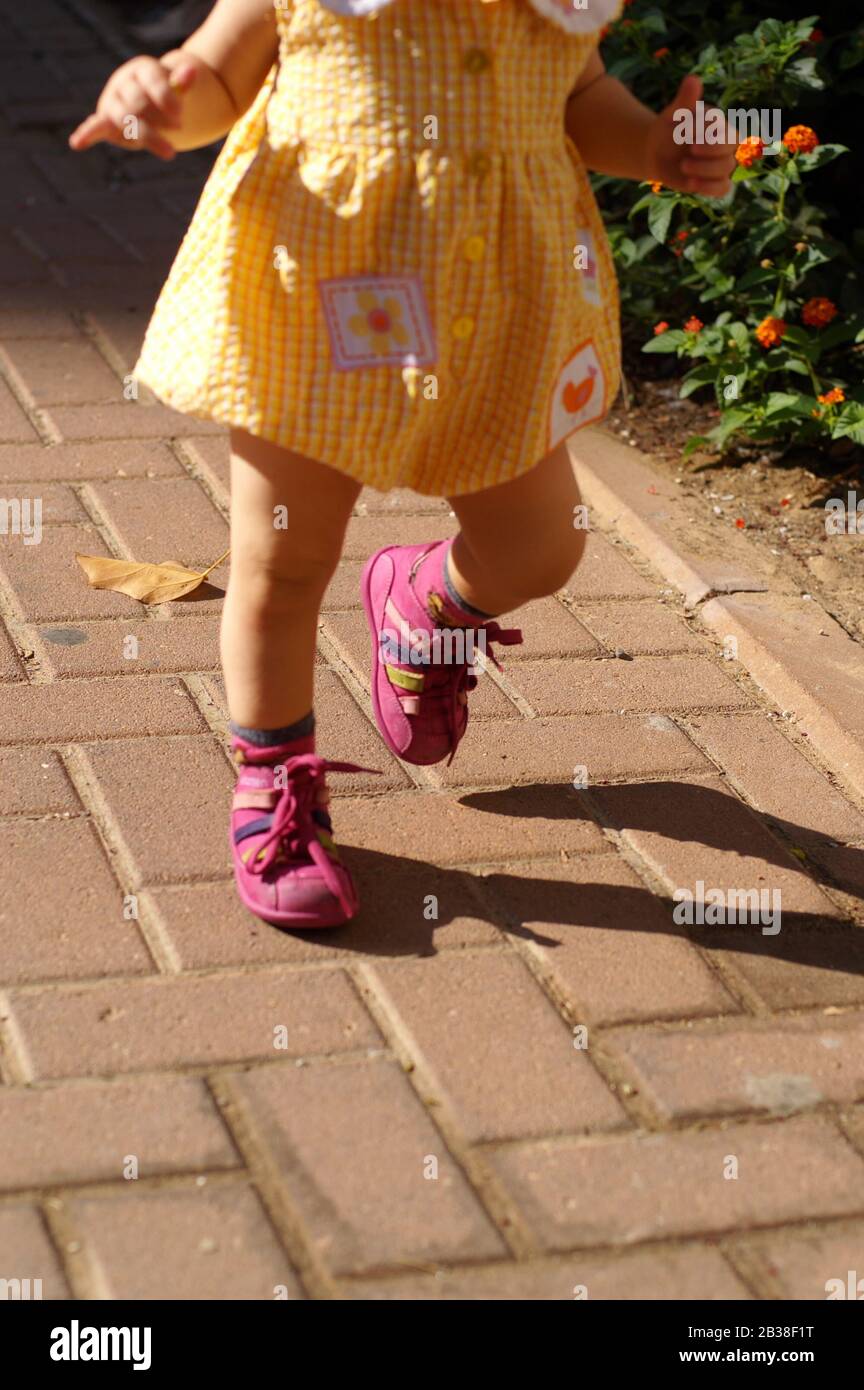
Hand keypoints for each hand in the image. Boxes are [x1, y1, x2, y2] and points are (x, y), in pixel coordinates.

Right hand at [69, 55, 198, 160]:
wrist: (153, 104)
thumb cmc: (168, 95)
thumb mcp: (178, 88)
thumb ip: (182, 82)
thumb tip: (191, 72)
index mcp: (142, 69)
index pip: (152, 81)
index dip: (166, 97)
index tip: (181, 115)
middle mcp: (123, 83)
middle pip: (138, 102)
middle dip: (159, 119)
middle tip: (179, 129)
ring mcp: (113, 102)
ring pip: (125, 119)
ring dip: (148, 135)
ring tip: (170, 153)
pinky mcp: (107, 122)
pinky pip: (95, 127)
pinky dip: (87, 134)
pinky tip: (77, 143)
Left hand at [644, 74, 736, 196]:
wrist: (656, 153)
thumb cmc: (668, 129)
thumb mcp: (673, 114)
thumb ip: (685, 100)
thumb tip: (693, 79)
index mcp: (719, 124)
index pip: (726, 127)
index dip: (708, 130)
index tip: (686, 130)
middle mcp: (725, 143)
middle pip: (732, 148)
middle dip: (711, 150)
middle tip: (689, 150)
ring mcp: (721, 164)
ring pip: (727, 168)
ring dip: (704, 169)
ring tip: (683, 166)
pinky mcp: (714, 182)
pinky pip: (723, 188)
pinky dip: (709, 188)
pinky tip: (690, 184)